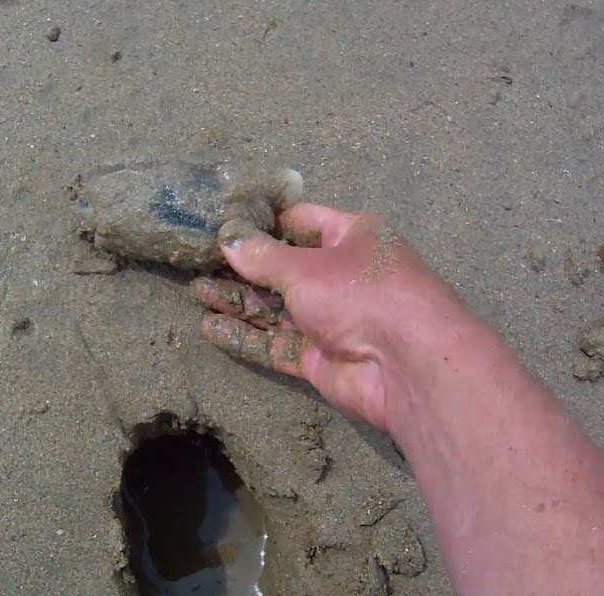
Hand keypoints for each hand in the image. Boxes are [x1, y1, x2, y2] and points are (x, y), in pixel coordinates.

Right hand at [191, 203, 469, 432]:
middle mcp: (342, 275)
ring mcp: (331, 318)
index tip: (222, 224)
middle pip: (284, 267)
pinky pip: (276, 342)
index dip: (263, 223)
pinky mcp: (319, 356)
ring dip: (239, 301)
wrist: (407, 365)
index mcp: (351, 237)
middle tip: (199, 262)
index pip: (300, 222)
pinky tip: (211, 327)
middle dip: (244, 267)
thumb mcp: (306, 268)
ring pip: (276, 307)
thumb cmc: (362, 294)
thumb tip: (228, 240)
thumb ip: (263, 257)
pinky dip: (246, 336)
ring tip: (196, 292)